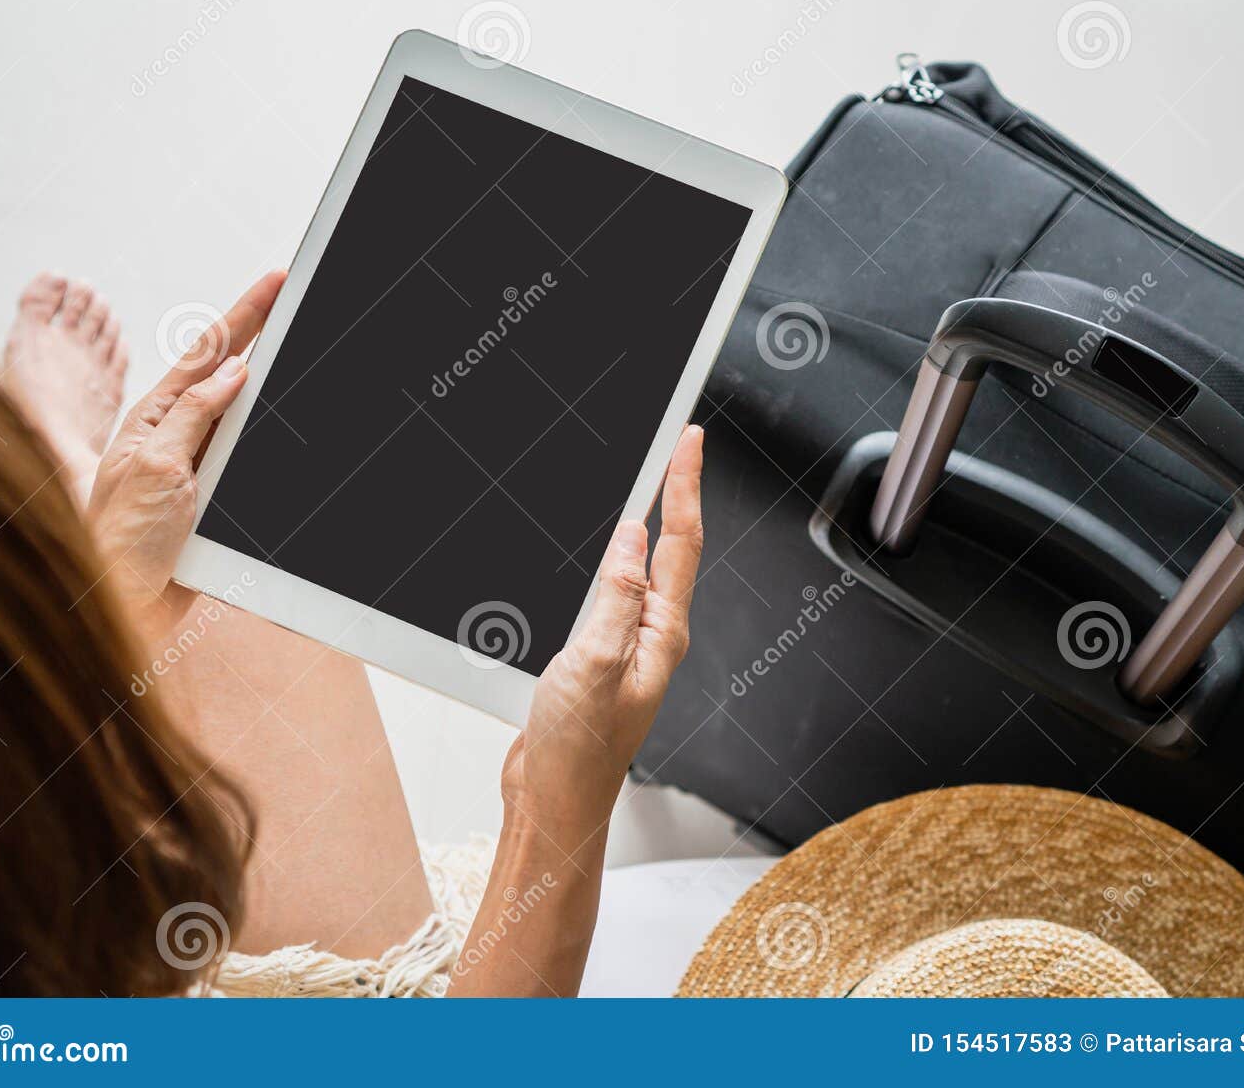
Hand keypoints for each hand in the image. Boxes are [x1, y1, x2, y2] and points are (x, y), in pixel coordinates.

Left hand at [87, 271, 283, 637]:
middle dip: (257, 326)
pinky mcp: (211, 495)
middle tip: (286, 288)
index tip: (275, 281)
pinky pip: (247, 452)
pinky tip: (277, 409)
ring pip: (241, 408)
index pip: (207, 354)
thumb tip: (231, 371)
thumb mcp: (155, 468)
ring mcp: (195, 463)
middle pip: (226, 369)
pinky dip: (266, 426)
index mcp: (155, 419)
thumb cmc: (122, 542)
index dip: (244, 314)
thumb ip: (192, 416)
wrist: (123, 606)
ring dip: (265, 373)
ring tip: (288, 332)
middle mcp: (176, 434)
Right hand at [500, 425, 704, 841]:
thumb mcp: (594, 662)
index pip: (681, 542)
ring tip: (649, 480)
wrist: (554, 802)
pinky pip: (608, 594)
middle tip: (676, 443)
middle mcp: (652, 636)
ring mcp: (626, 646)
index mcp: (662, 634)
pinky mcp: (598, 657)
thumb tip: (632, 536)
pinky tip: (598, 551)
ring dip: (645, 523)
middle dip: (675, 492)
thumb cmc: (578, 751)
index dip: (685, 485)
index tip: (688, 440)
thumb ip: (615, 596)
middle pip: (671, 548)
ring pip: (640, 569)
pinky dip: (606, 560)